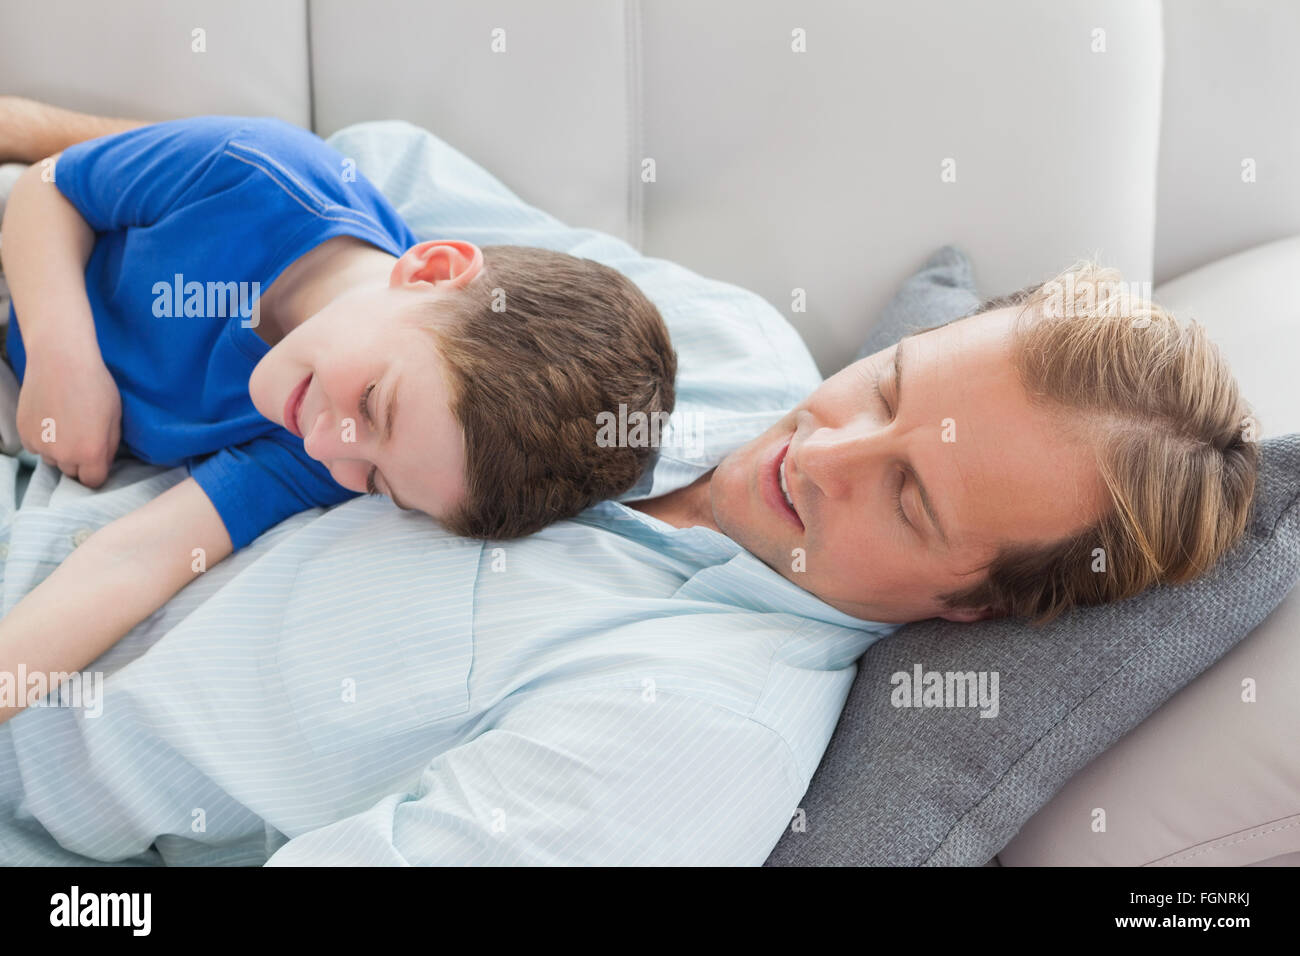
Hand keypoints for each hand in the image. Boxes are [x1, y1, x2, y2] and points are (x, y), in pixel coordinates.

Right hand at [16, 341, 120, 487]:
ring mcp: (40, 445)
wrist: (60, 360)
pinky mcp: (23, 434)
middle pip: (72, 471)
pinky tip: (50, 418)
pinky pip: (36, 446)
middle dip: (78, 460)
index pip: (93, 481)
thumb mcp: (115, 418)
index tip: (97, 459)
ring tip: (65, 423)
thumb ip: (109, 446)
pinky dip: (43, 438)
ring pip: (52, 459)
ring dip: (59, 450)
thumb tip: (103, 463)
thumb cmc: (95, 385)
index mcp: (90, 453)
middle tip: (82, 434)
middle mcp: (63, 454)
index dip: (97, 471)